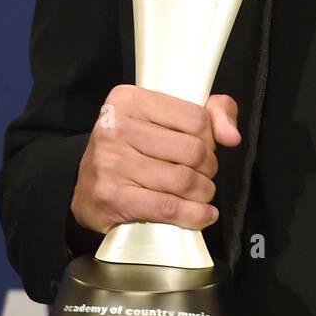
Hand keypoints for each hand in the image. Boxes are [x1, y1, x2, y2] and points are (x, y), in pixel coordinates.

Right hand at [69, 86, 240, 236]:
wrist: (84, 186)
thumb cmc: (132, 148)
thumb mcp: (164, 118)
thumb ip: (211, 113)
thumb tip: (231, 136)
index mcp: (130, 100)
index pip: (196, 118)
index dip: (211, 138)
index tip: (205, 147)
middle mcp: (117, 127)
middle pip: (193, 150)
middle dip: (209, 167)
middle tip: (204, 173)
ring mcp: (112, 163)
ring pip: (184, 180)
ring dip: (204, 192)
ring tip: (202, 193)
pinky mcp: (113, 196)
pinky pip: (168, 207)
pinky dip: (194, 215)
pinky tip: (202, 215)